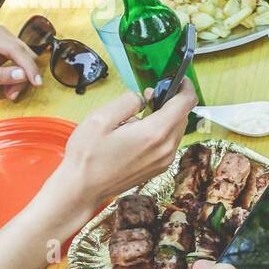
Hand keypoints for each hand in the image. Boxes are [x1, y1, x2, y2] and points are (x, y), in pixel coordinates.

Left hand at [0, 21, 42, 101]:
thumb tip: (23, 75)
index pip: (13, 48)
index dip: (28, 66)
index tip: (37, 83)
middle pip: (20, 50)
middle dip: (23, 73)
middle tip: (14, 93)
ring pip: (22, 52)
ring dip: (21, 73)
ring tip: (10, 90)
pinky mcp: (0, 39)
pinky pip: (18, 53)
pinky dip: (18, 69)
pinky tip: (10, 82)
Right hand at [48, 80, 196, 217]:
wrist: (83, 189)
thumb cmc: (88, 155)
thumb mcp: (101, 118)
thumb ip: (127, 101)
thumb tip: (143, 98)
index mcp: (155, 133)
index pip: (185, 103)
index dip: (185, 87)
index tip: (178, 79)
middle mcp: (166, 148)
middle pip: (182, 116)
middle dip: (171, 102)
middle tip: (148, 96)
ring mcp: (165, 160)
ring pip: (177, 130)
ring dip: (166, 117)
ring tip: (139, 115)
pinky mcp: (159, 168)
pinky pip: (169, 143)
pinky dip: (161, 132)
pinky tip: (139, 132)